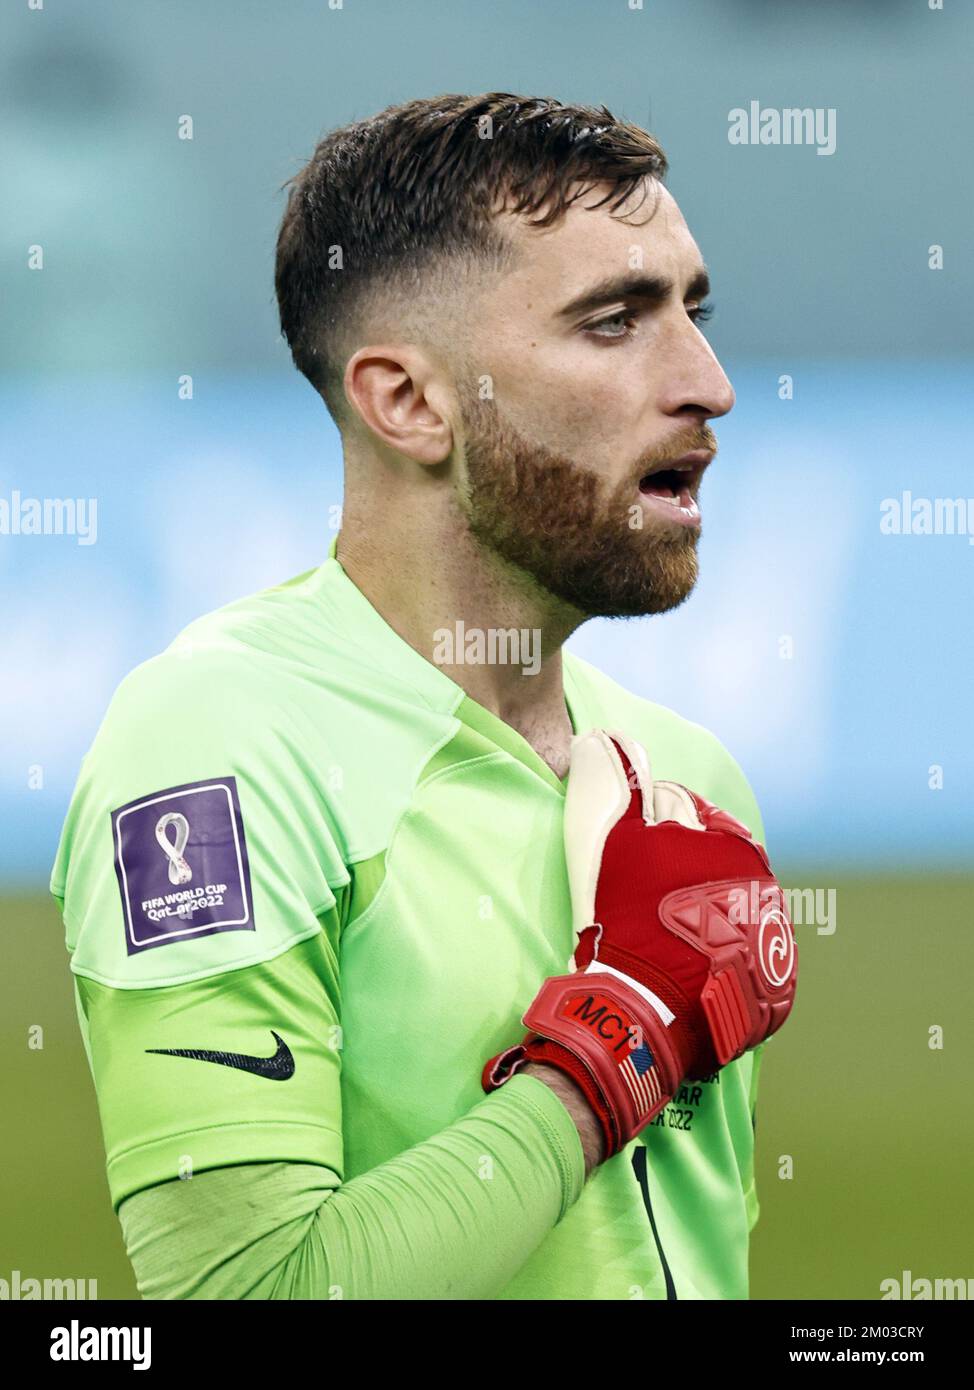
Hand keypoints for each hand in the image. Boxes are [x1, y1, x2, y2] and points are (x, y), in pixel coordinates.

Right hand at [483, 729, 797, 1159]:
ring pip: (725, 908)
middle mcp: (764, 887)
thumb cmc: (625, 916)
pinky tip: (685, 967)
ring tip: (659, 937)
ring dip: (697, 913)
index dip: (640, 828)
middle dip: (673, 870)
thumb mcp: (609, 837)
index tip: (620, 857)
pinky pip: (742, 959)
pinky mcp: (774, 988)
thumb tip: (601, 737)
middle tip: (635, 900)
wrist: (646, 1014)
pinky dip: (718, 958)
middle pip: (705, 861)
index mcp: (731, 844)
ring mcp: (773, 940)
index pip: (678, 812)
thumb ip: (609, 778)